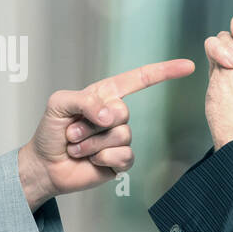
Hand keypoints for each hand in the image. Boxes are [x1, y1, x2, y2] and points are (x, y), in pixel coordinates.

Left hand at [19, 58, 195, 210]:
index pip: (138, 80)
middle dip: (91, 124)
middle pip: (123, 112)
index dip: (164, 72)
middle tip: (72, 132)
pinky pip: (124, 156)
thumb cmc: (50, 132)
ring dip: (91, 143)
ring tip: (76, 147)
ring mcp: (119, 138)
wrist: (45, 165)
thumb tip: (110, 115)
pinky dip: (102, 158)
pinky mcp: (120, 160)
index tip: (187, 66)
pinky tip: (90, 159)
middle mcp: (115, 115)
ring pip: (120, 136)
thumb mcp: (59, 103)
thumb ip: (84, 100)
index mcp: (104, 95)